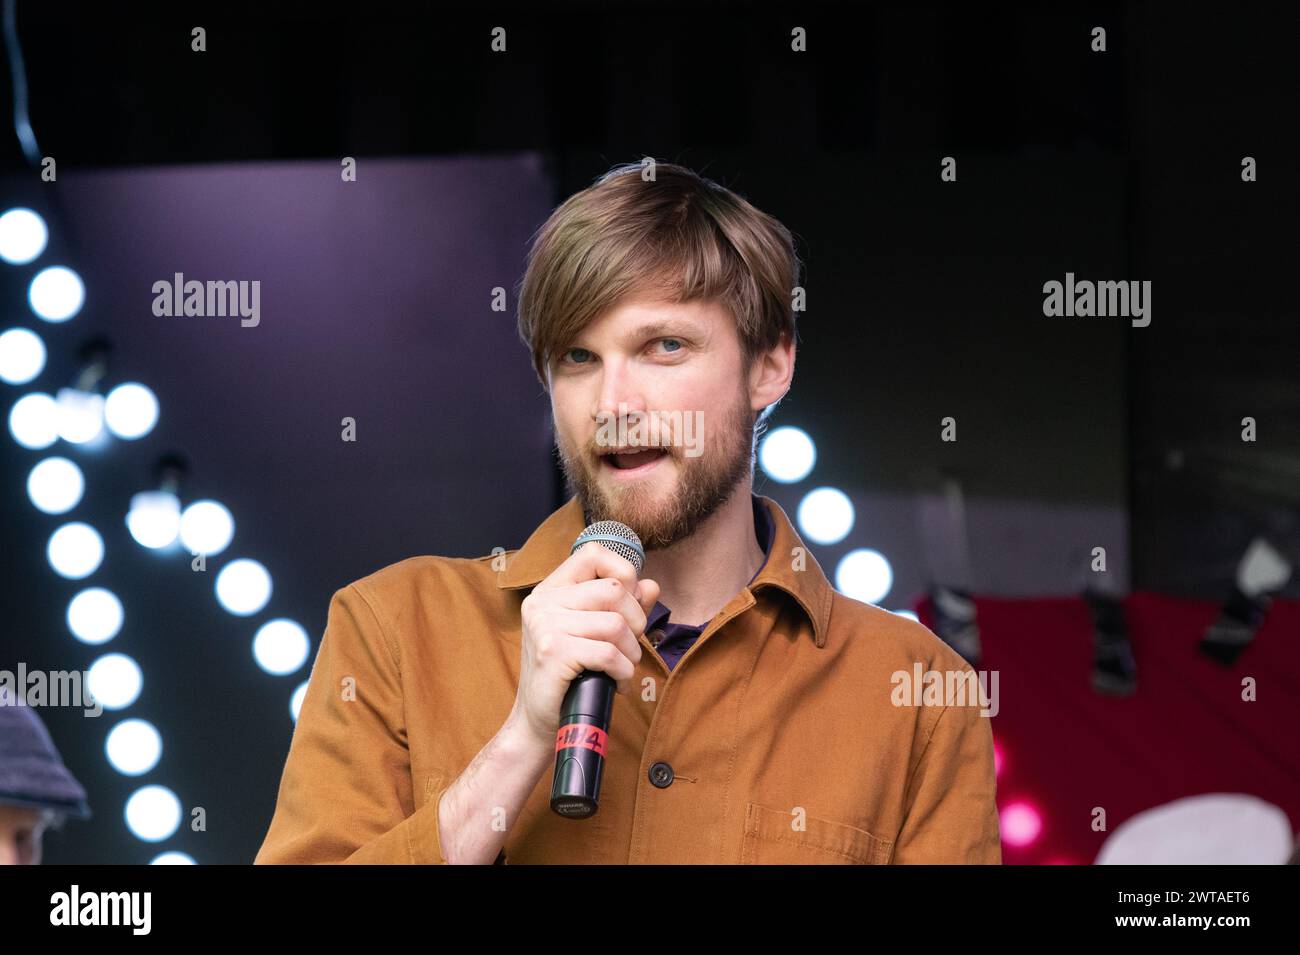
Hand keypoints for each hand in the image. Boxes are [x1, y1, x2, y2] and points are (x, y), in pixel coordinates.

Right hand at [506, 542, 660, 749]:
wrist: (537, 722)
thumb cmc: (568, 676)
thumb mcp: (592, 634)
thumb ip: (621, 607)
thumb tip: (651, 585)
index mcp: (550, 590)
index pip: (593, 554)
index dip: (622, 572)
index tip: (628, 603)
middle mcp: (543, 602)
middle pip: (614, 591)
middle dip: (636, 622)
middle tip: (628, 647)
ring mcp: (545, 626)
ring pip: (616, 624)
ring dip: (631, 652)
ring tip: (622, 668)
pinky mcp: (553, 652)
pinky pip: (609, 653)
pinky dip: (623, 672)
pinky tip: (617, 682)